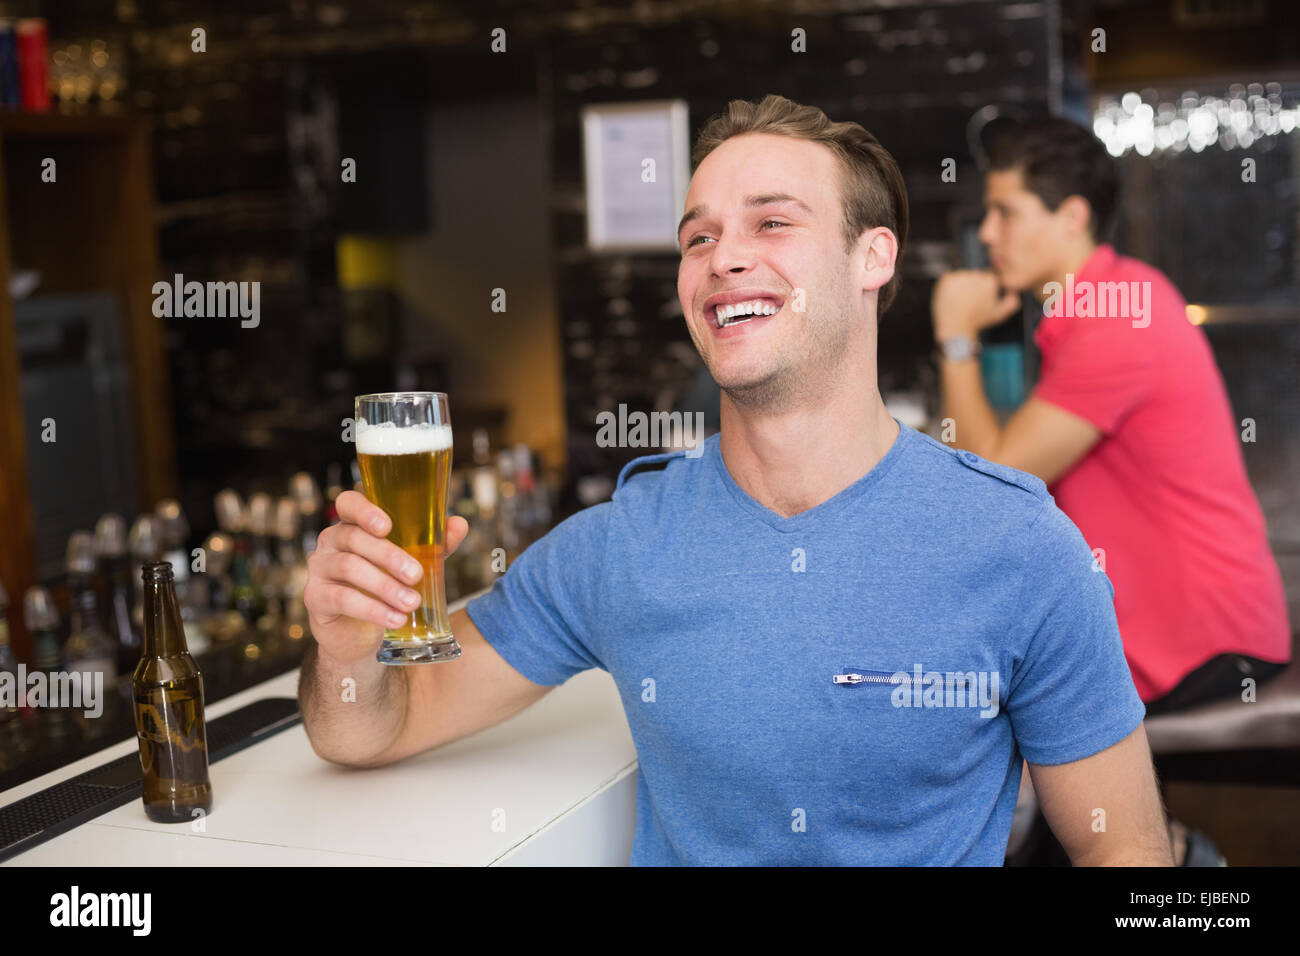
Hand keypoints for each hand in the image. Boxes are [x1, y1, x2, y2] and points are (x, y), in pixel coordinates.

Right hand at [303, 490, 469, 666]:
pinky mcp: (316, 597)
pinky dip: (372, 609)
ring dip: (384, 586)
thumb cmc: (385, 586)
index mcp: (353, 524)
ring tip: (412, 602)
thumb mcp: (413, 562)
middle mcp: (331, 541)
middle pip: (354, 538)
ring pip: (348, 567)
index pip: (348, 503)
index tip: (387, 525)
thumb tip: (459, 524)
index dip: (364, 510)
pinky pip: (342, 598)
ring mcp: (320, 568)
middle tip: (416, 574)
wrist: (358, 633)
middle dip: (389, 556)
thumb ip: (434, 543)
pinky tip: (395, 619)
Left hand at [932, 270, 1020, 342]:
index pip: (986, 277)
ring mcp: (960, 276)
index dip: (980, 289)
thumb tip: (1014, 294)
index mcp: (989, 281)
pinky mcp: (947, 279)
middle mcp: (976, 275)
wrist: (956, 327)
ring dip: (959, 286)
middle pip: (973, 276)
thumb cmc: (977, 322)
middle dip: (970, 286)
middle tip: (967, 302)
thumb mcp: (999, 315)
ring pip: (960, 277)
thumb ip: (1011, 303)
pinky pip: (948, 279)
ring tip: (959, 302)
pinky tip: (951, 298)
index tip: (977, 298)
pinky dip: (948, 287)